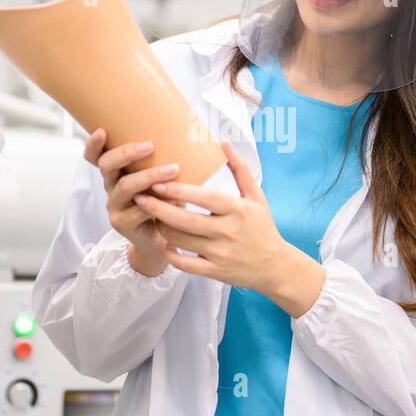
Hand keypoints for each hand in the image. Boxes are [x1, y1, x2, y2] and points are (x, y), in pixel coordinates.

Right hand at [83, 128, 182, 276]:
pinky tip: (177, 199)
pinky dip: (159, 203)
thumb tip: (190, 134)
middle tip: (150, 145)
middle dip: (127, 153)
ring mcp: (114, 206)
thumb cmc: (164, 200)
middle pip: (107, 165)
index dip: (94, 144)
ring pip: (125, 186)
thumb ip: (163, 160)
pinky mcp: (123, 224)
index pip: (96, 156)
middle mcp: (110, 187)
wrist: (162, 238)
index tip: (101, 130)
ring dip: (150, 176)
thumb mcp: (159, 178)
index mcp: (115, 173)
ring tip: (173, 169)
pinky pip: (139, 211)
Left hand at [133, 141, 326, 316]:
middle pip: (185, 220)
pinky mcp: (216, 272)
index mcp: (238, 210)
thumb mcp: (256, 197)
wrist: (275, 266)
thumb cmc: (263, 227)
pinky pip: (185, 264)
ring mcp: (221, 254)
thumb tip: (224, 142)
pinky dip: (171, 254)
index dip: (179, 190)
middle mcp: (228, 232)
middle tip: (140, 196)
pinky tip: (163, 243)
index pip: (203, 197)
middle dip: (158, 208)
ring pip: (181, 241)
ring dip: (161, 228)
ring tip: (150, 216)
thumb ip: (240, 169)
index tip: (157, 181)